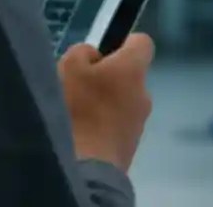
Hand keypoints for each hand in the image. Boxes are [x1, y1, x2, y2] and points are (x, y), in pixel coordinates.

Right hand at [58, 34, 154, 172]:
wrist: (85, 169)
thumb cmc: (76, 109)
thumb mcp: (69, 66)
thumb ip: (83, 53)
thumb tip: (94, 58)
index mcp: (133, 70)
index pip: (142, 43)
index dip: (123, 43)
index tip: (102, 53)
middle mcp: (143, 95)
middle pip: (128, 77)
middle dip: (107, 79)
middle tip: (77, 87)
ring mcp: (138, 124)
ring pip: (121, 104)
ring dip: (103, 106)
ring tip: (75, 116)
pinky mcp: (129, 149)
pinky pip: (115, 128)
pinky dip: (100, 128)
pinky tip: (80, 136)